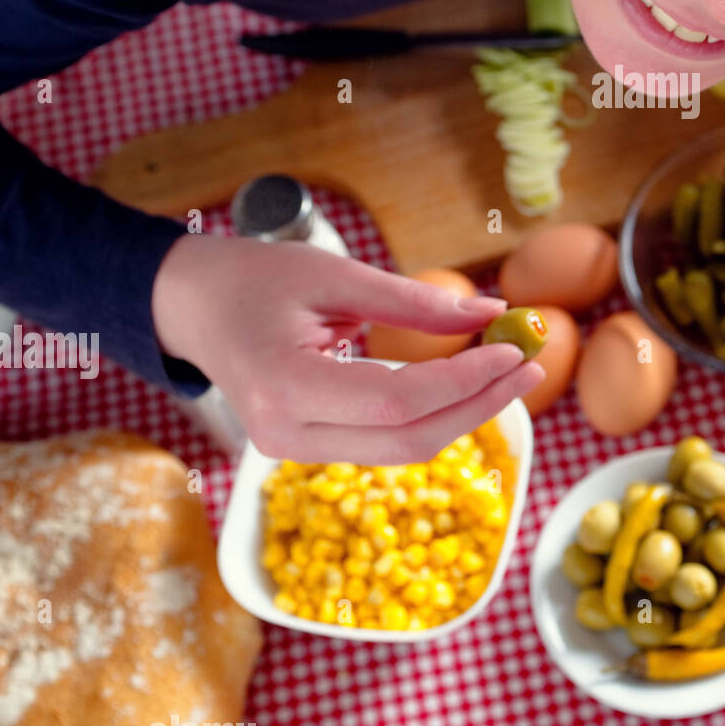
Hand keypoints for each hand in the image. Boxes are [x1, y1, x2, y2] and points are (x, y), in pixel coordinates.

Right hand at [151, 235, 543, 463]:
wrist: (191, 306)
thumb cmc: (255, 279)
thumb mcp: (336, 274)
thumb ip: (413, 301)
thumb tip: (491, 315)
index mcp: (285, 390)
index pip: (399, 403)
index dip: (466, 381)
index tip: (518, 350)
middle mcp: (286, 436)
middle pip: (408, 441)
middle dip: (479, 406)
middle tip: (533, 365)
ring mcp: (292, 451)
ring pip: (401, 449)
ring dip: (463, 413)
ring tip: (511, 368)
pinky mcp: (306, 448)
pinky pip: (384, 442)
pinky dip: (433, 414)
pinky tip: (468, 382)